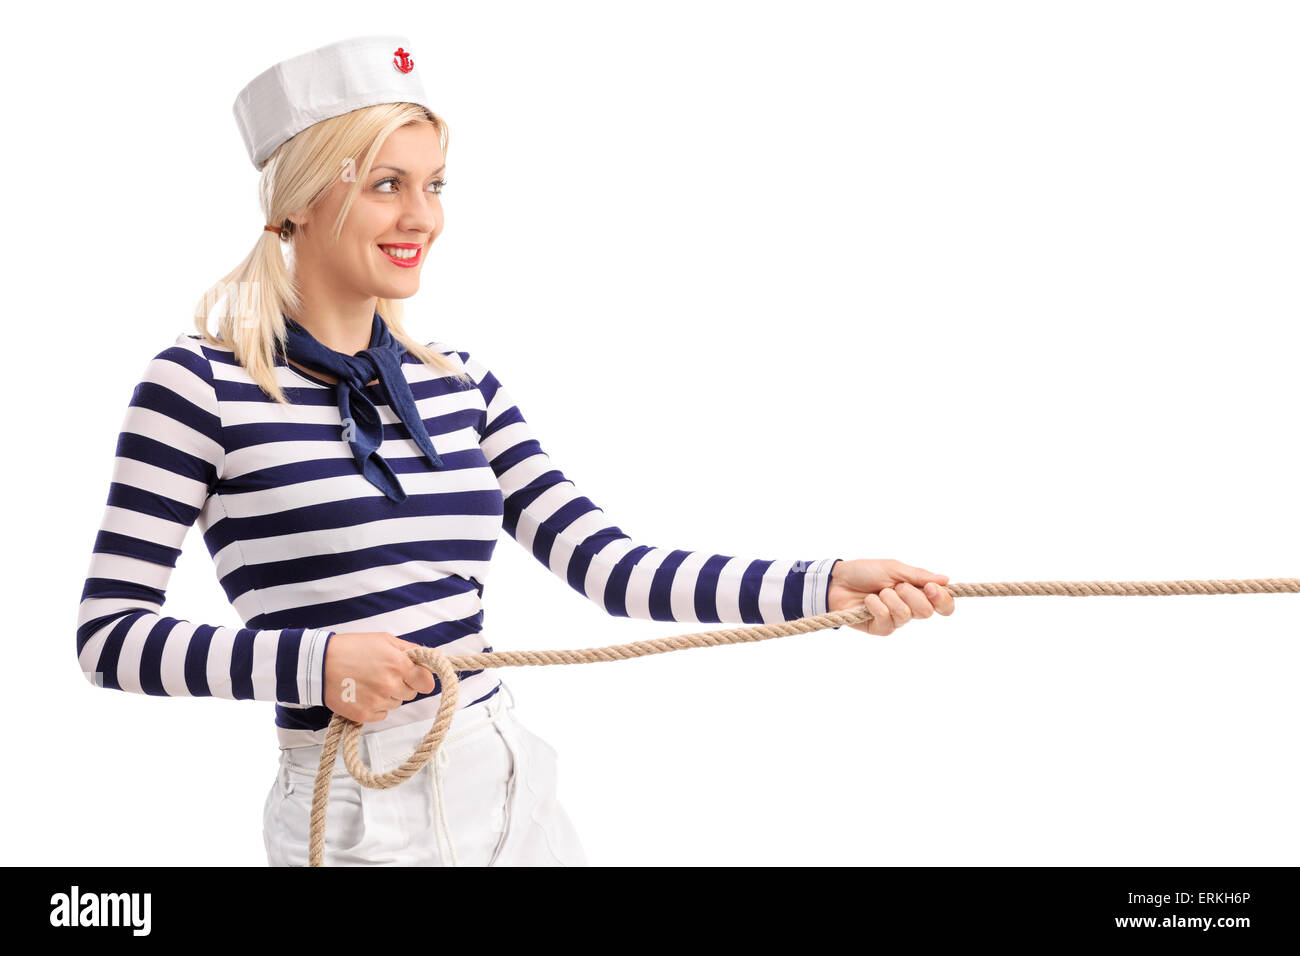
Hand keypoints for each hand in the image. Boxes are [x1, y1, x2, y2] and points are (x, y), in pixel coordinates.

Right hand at [322, 632, 438, 722]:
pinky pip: (382, 715)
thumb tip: (436, 656)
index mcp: (398, 664)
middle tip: (383, 674)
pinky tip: (362, 693)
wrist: (318, 664)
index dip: (421, 678)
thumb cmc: (352, 648)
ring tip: (369, 682)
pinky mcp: (364, 715)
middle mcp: (389, 685)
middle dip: (402, 685)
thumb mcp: (384, 640)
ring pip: (396, 704)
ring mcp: (376, 702)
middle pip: (411, 694)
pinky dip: (375, 706)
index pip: (427, 682)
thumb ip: (411, 650)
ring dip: (388, 696)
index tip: (415, 676)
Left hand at [827, 558, 955, 635]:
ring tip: (879, 591)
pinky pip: (887, 619)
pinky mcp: (880, 628)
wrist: (837, 581)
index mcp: (918, 592)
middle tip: (897, 586)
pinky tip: (868, 601)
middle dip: (911, 595)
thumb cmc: (865, 572)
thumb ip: (918, 576)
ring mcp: (895, 620)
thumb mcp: (893, 568)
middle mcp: (910, 608)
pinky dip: (876, 605)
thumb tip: (946, 579)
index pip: (943, 605)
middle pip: (927, 611)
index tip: (931, 588)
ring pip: (906, 614)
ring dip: (890, 598)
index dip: (943, 599)